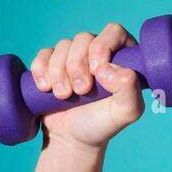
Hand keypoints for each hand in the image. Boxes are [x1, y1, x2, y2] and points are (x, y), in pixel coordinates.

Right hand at [29, 22, 145, 149]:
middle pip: (84, 38)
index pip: (114, 32)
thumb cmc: (103, 124)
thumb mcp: (126, 112)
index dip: (102, 46)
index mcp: (123, 57)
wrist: (73, 139)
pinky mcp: (52, 64)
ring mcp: (74, 57)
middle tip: (81, 91)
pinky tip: (45, 88)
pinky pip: (43, 54)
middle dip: (78, 65)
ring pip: (63, 45)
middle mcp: (99, 52)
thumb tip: (107, 68)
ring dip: (59, 71)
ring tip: (64, 96)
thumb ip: (130, 89)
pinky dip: (41, 69)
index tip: (97, 71)